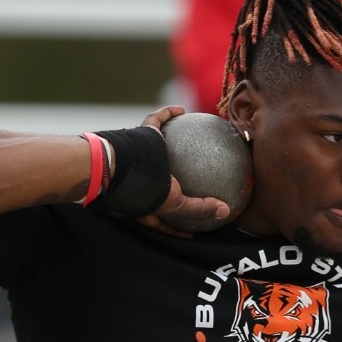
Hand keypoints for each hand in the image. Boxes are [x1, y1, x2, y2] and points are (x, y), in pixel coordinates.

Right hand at [128, 105, 233, 235]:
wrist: (115, 164)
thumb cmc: (142, 188)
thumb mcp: (174, 204)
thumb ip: (199, 208)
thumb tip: (226, 211)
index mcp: (145, 203)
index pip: (161, 221)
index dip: (176, 228)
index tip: (191, 231)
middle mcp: (142, 181)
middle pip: (162, 183)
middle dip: (175, 185)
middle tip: (193, 186)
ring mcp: (140, 156)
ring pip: (159, 150)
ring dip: (174, 144)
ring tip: (193, 143)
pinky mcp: (139, 134)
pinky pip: (156, 120)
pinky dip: (169, 113)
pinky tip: (183, 109)